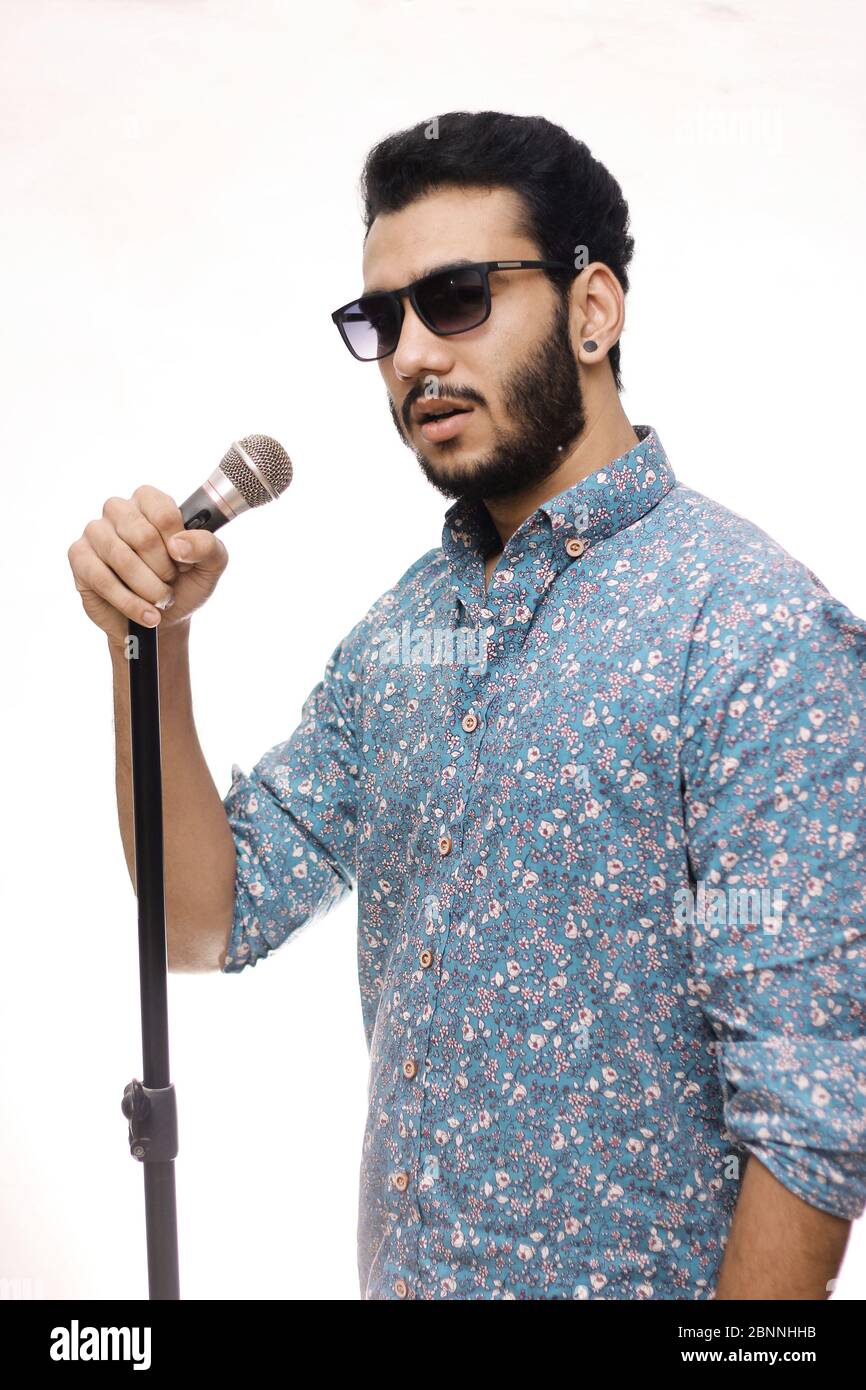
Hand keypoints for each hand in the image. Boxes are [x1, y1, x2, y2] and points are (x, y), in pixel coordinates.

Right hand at [68, 485, 228, 645]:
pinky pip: (102, 579)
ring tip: (161, 600)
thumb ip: (208, 546)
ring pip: (122, 559)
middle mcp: (118, 509)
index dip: (179, 545)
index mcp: (150, 501)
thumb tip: (180, 545)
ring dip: (149, 589)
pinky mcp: (79, 557)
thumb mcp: (210, 565)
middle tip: (170, 584)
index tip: (184, 563)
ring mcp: (95, 531)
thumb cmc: (184, 584)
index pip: (164, 513)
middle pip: (144, 536)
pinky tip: (148, 615)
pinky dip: (131, 603)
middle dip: (164, 571)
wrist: (162, 618)